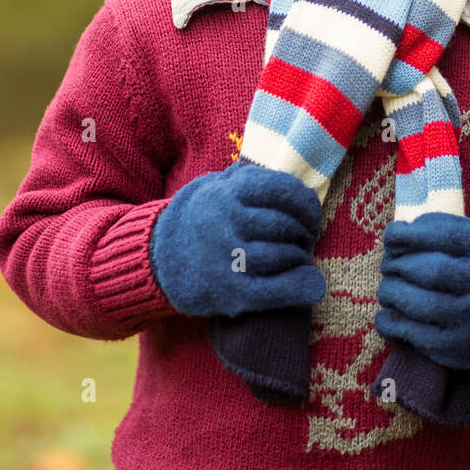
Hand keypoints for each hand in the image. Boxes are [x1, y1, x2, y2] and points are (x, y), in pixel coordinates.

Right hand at [149, 161, 325, 316]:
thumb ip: (248, 179)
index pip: (280, 190)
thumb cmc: (200, 219)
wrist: (157, 259)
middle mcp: (226, 224)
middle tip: (307, 236)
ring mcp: (228, 259)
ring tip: (298, 256)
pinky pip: (276, 290)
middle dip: (304, 232)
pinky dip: (300, 288)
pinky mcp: (230, 292)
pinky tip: (313, 285)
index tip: (311, 211)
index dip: (305, 201)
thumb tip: (292, 178)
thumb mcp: (215, 186)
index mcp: (225, 194)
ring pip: (283, 255)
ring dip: (299, 257)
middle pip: (285, 225)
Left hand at [374, 213, 469, 371]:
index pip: (439, 236)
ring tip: (390, 287)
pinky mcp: (456, 350)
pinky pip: (412, 336)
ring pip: (414, 304)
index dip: (406, 234)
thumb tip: (406, 228)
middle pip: (423, 271)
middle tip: (390, 263)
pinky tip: (388, 314)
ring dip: (390, 292)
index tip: (392, 234)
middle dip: (395, 264)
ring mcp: (469, 321)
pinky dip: (390, 323)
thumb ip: (452, 229)